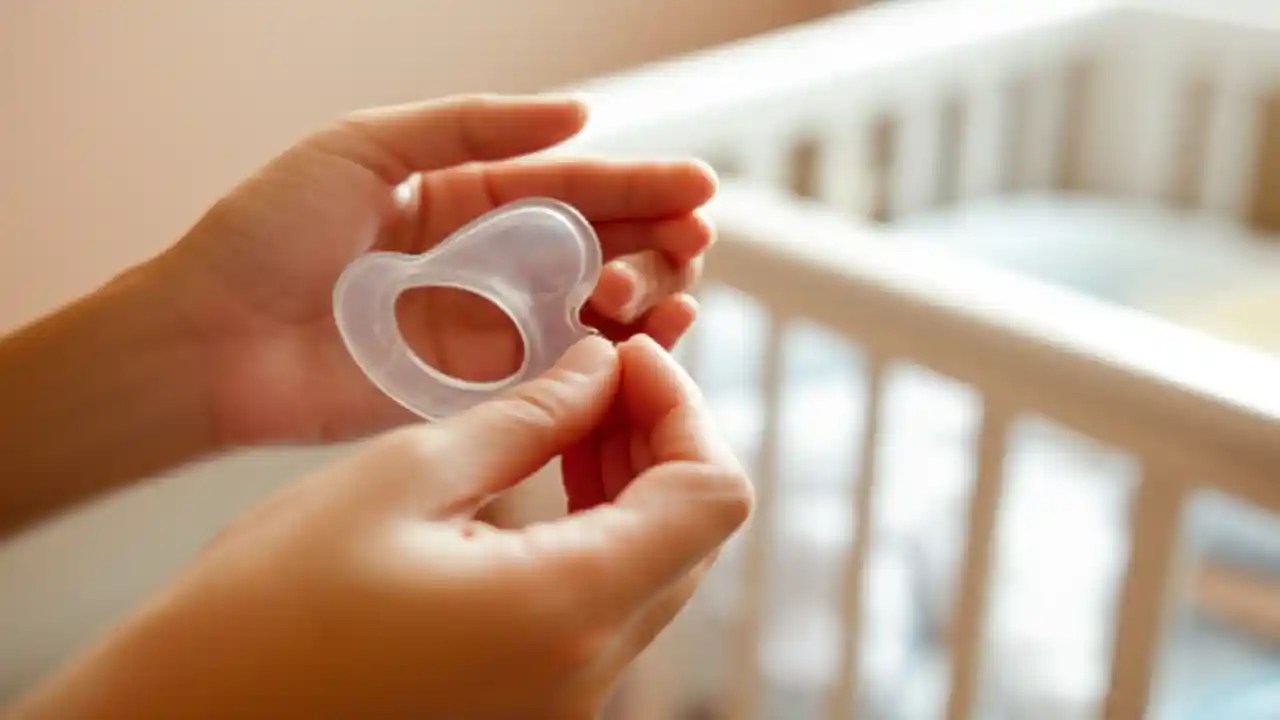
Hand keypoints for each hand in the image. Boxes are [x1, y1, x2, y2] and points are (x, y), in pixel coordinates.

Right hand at [12, 336, 751, 718]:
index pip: (714, 496)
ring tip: (565, 415)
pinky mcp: (532, 704)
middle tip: (595, 372)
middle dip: (661, 437)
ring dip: (632, 481)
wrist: (190, 719)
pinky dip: (598, 531)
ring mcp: (565, 700)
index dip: (684, 409)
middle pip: (695, 532)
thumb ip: (525, 416)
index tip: (624, 356)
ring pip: (656, 567)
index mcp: (567, 609)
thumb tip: (601, 367)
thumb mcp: (401, 478)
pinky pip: (607, 605)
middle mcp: (588, 671)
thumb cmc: (266, 607)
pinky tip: (543, 479)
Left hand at [156, 95, 715, 445]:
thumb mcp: (364, 146)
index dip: (641, 185)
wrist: (209, 341)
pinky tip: (657, 339)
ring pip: (601, 310)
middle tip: (687, 243)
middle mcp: (490, 260)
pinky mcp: (482, 387)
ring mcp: (491, 327)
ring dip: (653, 295)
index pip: (574, 184)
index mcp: (466, 194)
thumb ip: (473, 127)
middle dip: (659, 242)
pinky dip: (621, 357)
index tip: (699, 188)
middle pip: (604, 246)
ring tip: (673, 290)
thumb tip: (580, 113)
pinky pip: (569, 371)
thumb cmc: (266, 233)